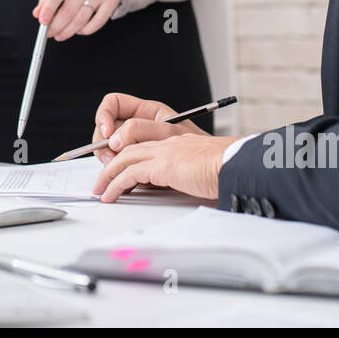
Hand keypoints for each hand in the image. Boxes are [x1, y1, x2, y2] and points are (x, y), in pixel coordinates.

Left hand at [32, 0, 122, 40]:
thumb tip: (37, 13)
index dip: (48, 11)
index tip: (42, 22)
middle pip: (68, 11)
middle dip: (56, 26)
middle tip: (50, 33)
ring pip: (81, 19)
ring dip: (68, 31)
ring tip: (60, 34)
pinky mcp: (111, 1)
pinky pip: (97, 22)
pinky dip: (85, 30)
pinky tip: (78, 31)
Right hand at [91, 92, 207, 165]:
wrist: (217, 170)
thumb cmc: (202, 147)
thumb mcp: (169, 131)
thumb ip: (140, 129)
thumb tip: (115, 139)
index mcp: (146, 111)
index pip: (113, 104)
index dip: (104, 116)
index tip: (107, 133)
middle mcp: (140, 126)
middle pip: (106, 128)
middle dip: (103, 143)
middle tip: (110, 158)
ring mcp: (140, 146)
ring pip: (111, 150)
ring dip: (108, 160)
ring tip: (116, 172)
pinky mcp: (142, 165)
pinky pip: (122, 167)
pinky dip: (118, 174)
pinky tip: (123, 183)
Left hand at [92, 133, 237, 202]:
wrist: (238, 165)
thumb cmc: (229, 169)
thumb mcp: (206, 169)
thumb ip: (193, 172)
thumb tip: (192, 187)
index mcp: (178, 141)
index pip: (145, 144)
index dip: (129, 156)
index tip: (121, 172)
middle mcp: (168, 142)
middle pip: (129, 149)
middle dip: (111, 165)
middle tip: (101, 182)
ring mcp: (164, 152)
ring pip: (124, 160)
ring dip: (108, 176)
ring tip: (100, 192)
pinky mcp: (162, 165)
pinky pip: (129, 175)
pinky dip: (115, 185)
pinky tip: (110, 196)